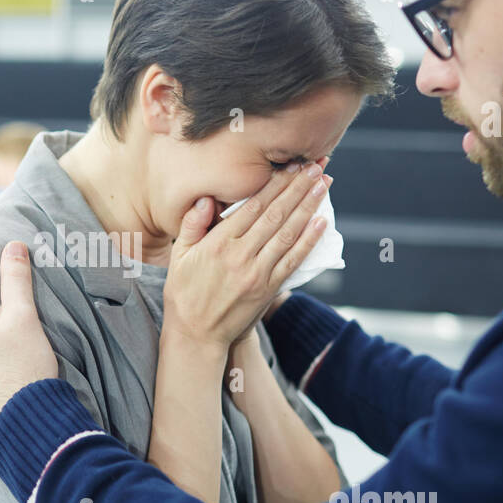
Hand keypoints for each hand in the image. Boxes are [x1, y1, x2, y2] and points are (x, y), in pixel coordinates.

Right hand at [163, 163, 332, 353]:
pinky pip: (292, 261)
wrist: (196, 336)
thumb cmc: (184, 294)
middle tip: (315, 165)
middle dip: (298, 188)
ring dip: (309, 207)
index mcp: (218, 244)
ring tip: (323, 185)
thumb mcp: (179, 257)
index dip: (275, 184)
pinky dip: (309, 241)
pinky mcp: (268, 290)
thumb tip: (206, 199)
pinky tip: (321, 223)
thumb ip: (192, 225)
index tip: (291, 166)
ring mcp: (257, 274)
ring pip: (288, 234)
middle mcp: (240, 256)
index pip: (253, 206)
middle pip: (276, 215)